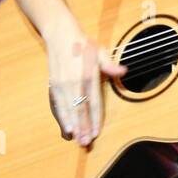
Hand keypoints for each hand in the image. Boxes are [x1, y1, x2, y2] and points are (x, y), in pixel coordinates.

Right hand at [43, 7, 126, 145]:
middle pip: (79, 110)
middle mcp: (74, 82)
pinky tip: (66, 128)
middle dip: (83, 127)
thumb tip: (123, 71)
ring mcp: (62, 85)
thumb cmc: (83, 44)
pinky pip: (58, 105)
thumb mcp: (100, 51)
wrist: (59, 34)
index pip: (93, 102)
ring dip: (72, 126)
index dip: (95, 119)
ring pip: (68, 110)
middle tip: (85, 143)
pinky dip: (62, 117)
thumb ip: (110, 65)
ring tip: (76, 139)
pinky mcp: (54, 85)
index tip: (96, 132)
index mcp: (88, 75)